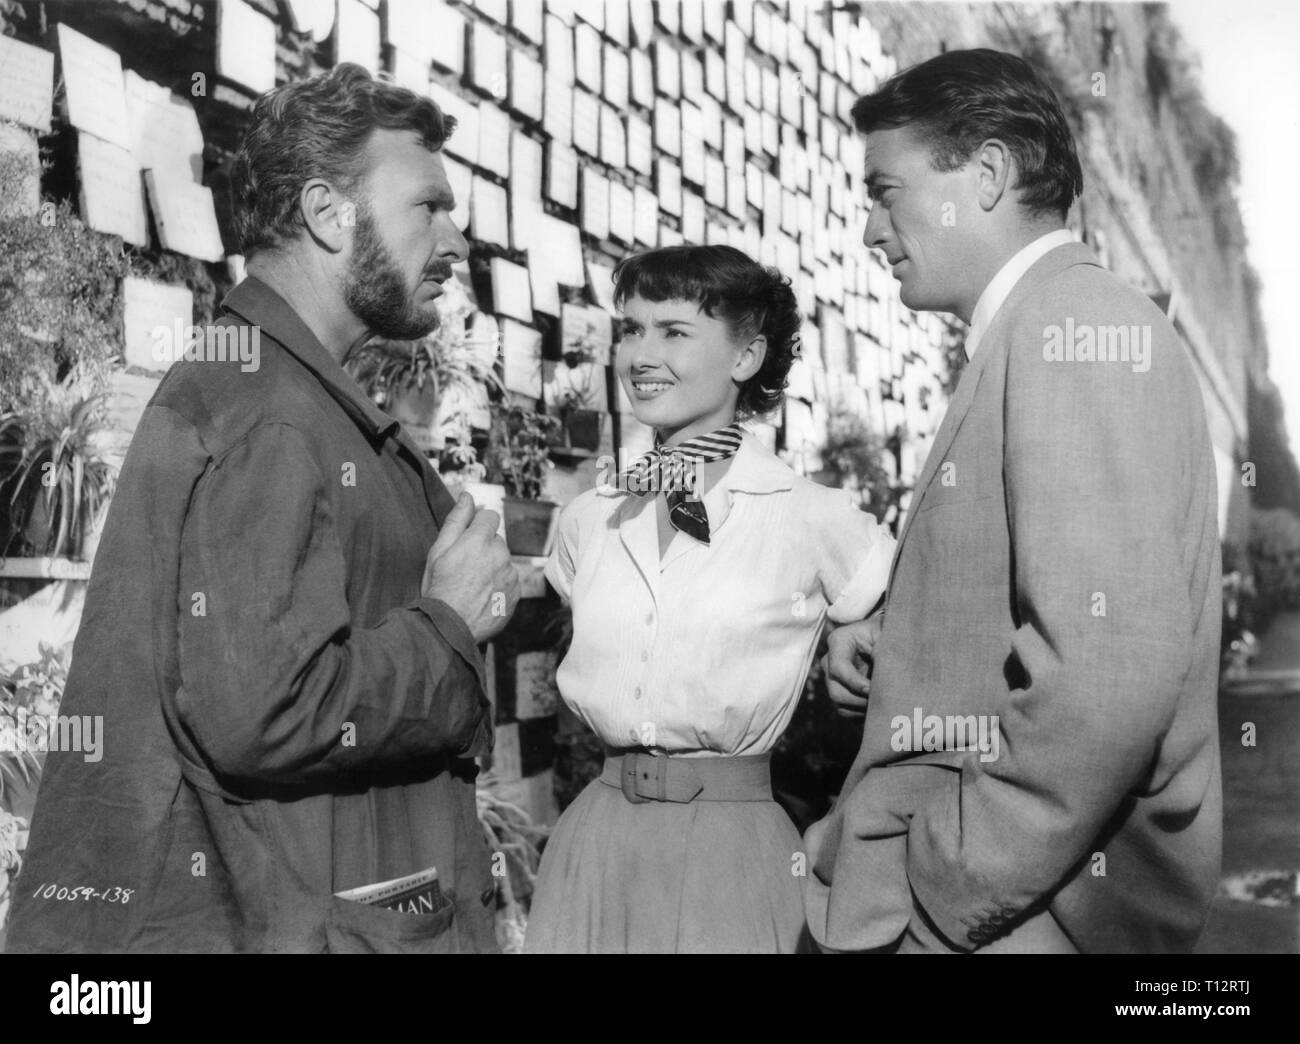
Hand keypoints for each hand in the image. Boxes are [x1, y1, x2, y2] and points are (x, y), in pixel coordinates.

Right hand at [423, 493, 519, 643]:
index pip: (490, 516)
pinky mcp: (516, 592)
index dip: (477, 526)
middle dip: (484, 548)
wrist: (450, 628)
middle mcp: (500, 554)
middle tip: (465, 568)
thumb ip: (456, 520)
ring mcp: (510, 574)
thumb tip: (466, 496)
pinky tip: (483, 596)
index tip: (466, 541)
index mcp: (479, 540)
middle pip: (496, 540)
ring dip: (493, 567)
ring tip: (472, 585)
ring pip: (504, 560)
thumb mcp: (438, 551)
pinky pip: (510, 580)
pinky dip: (499, 585)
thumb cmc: (439, 588)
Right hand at [822, 612, 882, 715]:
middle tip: (882, 701)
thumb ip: (883, 648)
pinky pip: (846, 711)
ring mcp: (832, 678)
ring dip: (861, 709)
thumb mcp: (886, 634)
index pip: (838, 667)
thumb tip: (882, 673)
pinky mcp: (839, 692)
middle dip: (859, 700)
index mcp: (839, 641)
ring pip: (839, 704)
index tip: (872, 690)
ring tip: (883, 705)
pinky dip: (861, 714)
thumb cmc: (887, 633)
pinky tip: (878, 708)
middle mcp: (830, 661)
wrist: (885, 638)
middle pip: (835, 690)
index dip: (855, 682)